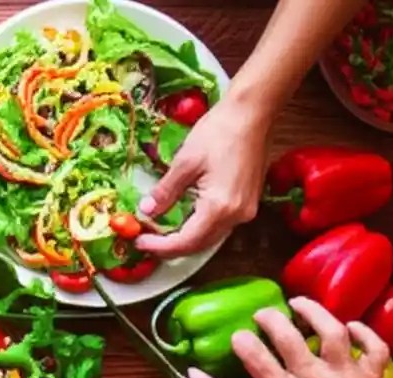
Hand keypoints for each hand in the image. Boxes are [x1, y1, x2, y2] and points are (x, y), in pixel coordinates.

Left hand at [136, 97, 269, 256]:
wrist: (252, 114)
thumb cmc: (219, 133)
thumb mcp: (184, 162)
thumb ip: (165, 191)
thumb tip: (146, 211)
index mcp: (219, 208)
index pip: (186, 241)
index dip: (161, 247)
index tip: (139, 242)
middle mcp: (236, 217)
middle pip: (199, 245)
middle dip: (171, 247)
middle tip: (146, 240)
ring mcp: (246, 211)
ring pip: (211, 238)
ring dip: (186, 240)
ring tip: (160, 234)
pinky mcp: (249, 204)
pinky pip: (221, 226)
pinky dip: (200, 229)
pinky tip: (184, 221)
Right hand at [233, 297, 392, 377]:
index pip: (258, 360)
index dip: (244, 343)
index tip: (238, 336)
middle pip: (289, 336)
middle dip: (271, 319)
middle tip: (264, 314)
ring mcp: (348, 377)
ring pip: (333, 330)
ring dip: (315, 312)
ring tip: (302, 304)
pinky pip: (374, 347)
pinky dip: (365, 332)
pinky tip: (352, 327)